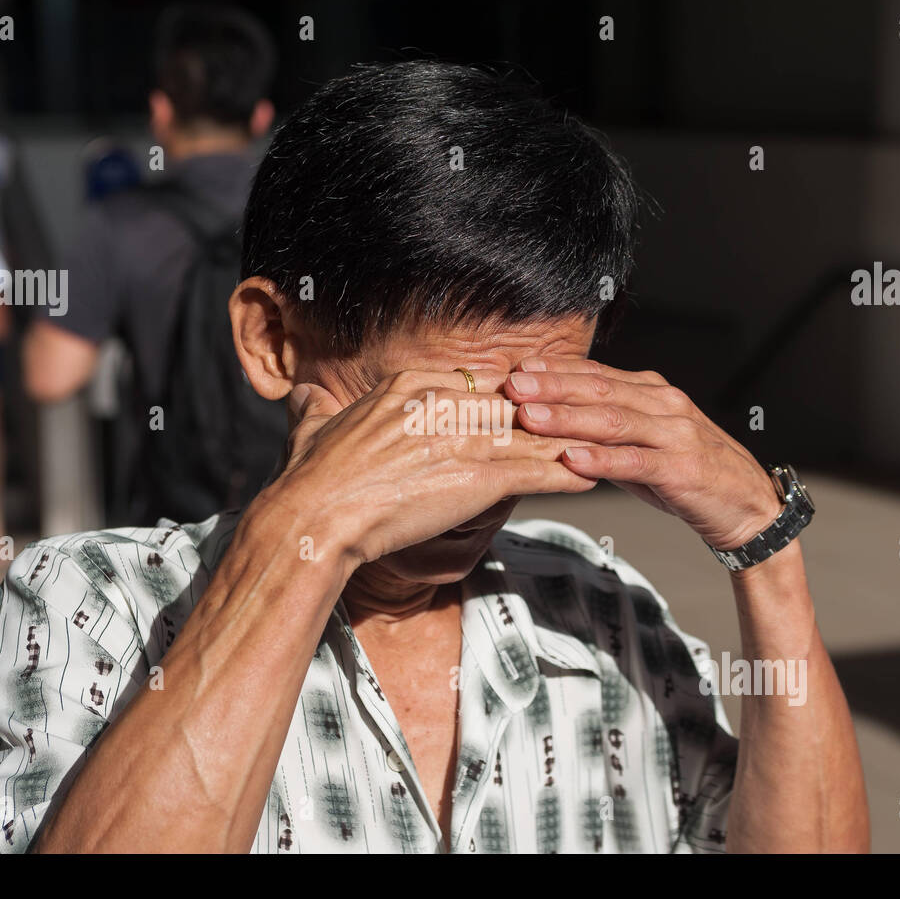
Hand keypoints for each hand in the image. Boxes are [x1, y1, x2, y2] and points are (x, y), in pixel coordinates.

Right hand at [262, 369, 597, 566]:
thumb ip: (313, 407)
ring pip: (532, 433)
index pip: (475, 382)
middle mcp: (444, 403)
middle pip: (513, 403)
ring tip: (597, 446)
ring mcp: (465, 437)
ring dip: (568, 441)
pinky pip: (538, 470)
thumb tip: (301, 393)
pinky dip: (568, 473)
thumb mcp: (310, 428)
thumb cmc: (311, 479)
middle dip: (546, 414)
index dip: (505, 396)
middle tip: (576, 421)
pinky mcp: (479, 476)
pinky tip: (592, 477)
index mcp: (409, 386)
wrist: (317, 516)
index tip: (525, 403)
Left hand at [503, 357, 778, 551]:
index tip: (517, 368)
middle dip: (552, 386)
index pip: (597, 374)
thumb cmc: (691, 474)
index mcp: (653, 393)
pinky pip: (635, 462)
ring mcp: (674, 435)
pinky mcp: (681, 469)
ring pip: (613, 421)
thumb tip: (556, 428)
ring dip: (568, 417)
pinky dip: (601, 460)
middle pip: (599, 390)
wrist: (749, 506)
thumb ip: (606, 435)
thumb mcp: (645, 445)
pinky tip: (571, 459)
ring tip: (531, 416)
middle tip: (513, 385)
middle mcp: (664, 405)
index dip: (556, 370)